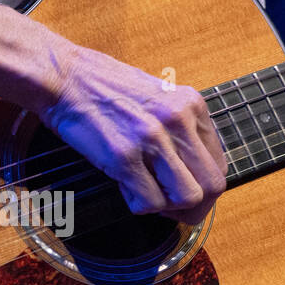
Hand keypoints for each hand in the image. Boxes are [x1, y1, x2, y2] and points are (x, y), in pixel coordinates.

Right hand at [36, 44, 227, 224]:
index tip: (184, 190)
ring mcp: (152, 139)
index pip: (219, 163)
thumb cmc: (105, 87)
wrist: (65, 78)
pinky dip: (139, 204)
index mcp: (191, 104)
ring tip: (146, 194)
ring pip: (187, 197)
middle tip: (171, 207)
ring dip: (167, 207)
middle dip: (194, 205)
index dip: (204, 186)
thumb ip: (180, 127)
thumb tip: (192, 169)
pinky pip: (150, 202)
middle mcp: (178, 120)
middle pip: (212, 185)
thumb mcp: (158, 96)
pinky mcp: (124, 156)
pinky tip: (125, 188)